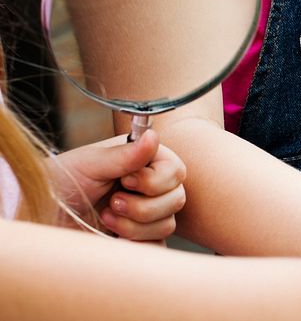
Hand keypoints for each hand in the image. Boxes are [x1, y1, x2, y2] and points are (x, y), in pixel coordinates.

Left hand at [46, 130, 185, 240]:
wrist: (39, 217)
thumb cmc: (60, 184)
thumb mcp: (89, 164)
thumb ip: (125, 155)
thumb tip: (153, 136)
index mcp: (144, 163)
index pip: (175, 172)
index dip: (153, 180)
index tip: (124, 180)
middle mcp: (150, 188)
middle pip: (177, 199)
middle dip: (142, 206)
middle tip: (112, 202)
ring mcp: (146, 216)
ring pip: (167, 224)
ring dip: (133, 225)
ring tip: (105, 218)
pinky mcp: (138, 241)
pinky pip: (156, 248)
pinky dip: (137, 244)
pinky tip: (113, 237)